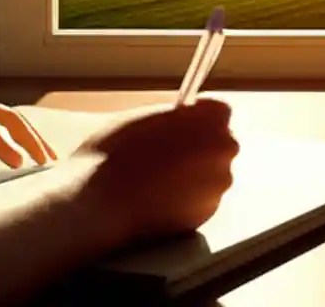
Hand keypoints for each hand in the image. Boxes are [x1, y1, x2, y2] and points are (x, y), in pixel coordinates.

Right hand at [0, 100, 237, 306]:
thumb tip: (188, 117)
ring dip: (194, 174)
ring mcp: (219, 184)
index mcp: (212, 119)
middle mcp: (224, 150)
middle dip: (200, 147)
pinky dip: (187, 198)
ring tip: (157, 179)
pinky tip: (159, 198)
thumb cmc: (114, 154)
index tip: (183, 125)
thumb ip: (176, 116)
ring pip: (212, 173)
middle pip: (219, 143)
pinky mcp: (208, 213)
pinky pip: (202, 199)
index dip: (199, 119)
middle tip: (167, 154)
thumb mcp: (144, 116)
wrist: (100, 202)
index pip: (220, 112)